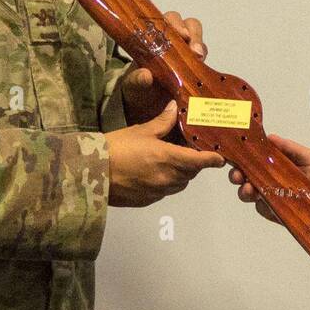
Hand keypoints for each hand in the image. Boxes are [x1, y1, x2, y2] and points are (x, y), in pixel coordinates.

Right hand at [106, 101, 224, 206]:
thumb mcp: (141, 131)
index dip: (212, 160)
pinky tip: (154, 173)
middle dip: (193, 163)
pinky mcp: (146, 201)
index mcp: (168, 159)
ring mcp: (157, 192)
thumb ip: (162, 122)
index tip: (220, 158)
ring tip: (171, 161)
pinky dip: (166, 183)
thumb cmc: (115, 149)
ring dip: (181, 174)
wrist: (90, 172)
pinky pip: (164, 192)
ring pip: (179, 183)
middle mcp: (167, 178)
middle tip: (189, 152)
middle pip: (191, 173)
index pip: (200, 162)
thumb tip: (174, 108)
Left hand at [121, 10, 206, 124]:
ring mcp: (186, 57)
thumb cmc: (137, 92)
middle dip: (194, 33)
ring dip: (201, 47)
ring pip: (199, 42)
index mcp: (155, 41)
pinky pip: (205, 63)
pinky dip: (206, 66)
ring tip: (200, 58)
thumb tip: (145, 75)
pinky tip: (204, 73)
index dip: (175, 23)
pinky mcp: (196, 71)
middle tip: (194, 48)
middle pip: (188, 26)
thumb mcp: (132, 86)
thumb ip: (137, 80)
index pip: (167, 22)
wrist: (145, 111)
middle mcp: (173, 45)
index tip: (181, 33)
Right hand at [229, 133, 309, 222]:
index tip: (235, 155)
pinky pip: (262, 208)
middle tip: (238, 175)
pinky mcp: (274, 211)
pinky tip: (262, 200)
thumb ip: (289, 148)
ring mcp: (269, 195)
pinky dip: (259, 204)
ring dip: (244, 190)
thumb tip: (270, 137)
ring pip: (249, 193)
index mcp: (273, 163)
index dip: (240, 157)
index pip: (251, 159)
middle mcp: (267, 179)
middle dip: (236, 175)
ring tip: (249, 189)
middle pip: (244, 176)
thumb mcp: (308, 156)